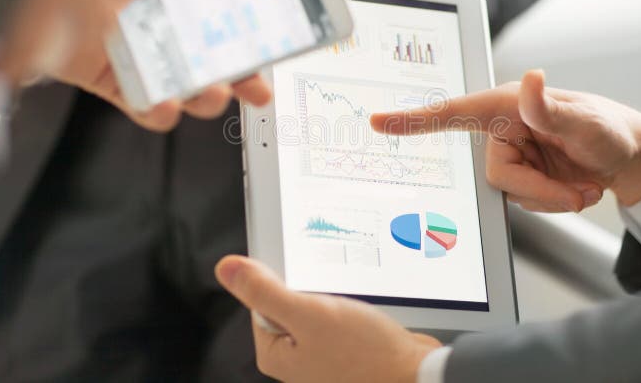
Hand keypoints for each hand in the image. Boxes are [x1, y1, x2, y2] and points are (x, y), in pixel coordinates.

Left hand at [52, 0, 271, 131]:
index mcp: (181, 4)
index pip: (227, 34)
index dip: (252, 48)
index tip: (273, 54)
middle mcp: (164, 35)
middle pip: (212, 69)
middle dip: (240, 83)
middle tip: (255, 88)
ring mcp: (141, 60)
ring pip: (184, 92)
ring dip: (205, 99)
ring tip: (213, 90)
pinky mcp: (114, 81)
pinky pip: (142, 105)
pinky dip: (159, 110)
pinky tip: (168, 100)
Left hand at [215, 256, 441, 382]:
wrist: (414, 377)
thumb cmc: (365, 355)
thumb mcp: (310, 314)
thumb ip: (266, 291)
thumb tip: (226, 268)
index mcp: (276, 352)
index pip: (262, 299)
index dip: (285, 280)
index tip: (307, 280)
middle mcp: (295, 359)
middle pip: (290, 302)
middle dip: (313, 289)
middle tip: (333, 294)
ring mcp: (321, 357)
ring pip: (318, 308)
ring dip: (334, 298)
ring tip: (352, 309)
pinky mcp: (344, 352)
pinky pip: (339, 319)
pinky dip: (350, 310)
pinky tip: (363, 315)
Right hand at [371, 70, 640, 209]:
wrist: (627, 159)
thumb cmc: (610, 129)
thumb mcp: (586, 121)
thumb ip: (550, 108)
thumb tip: (531, 79)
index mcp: (508, 106)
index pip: (453, 114)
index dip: (412, 120)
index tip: (377, 122)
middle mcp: (504, 131)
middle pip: (497, 177)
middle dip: (540, 190)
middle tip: (579, 192)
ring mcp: (512, 156)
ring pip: (513, 194)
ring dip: (552, 198)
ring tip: (584, 185)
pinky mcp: (522, 177)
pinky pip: (526, 203)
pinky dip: (554, 202)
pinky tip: (576, 187)